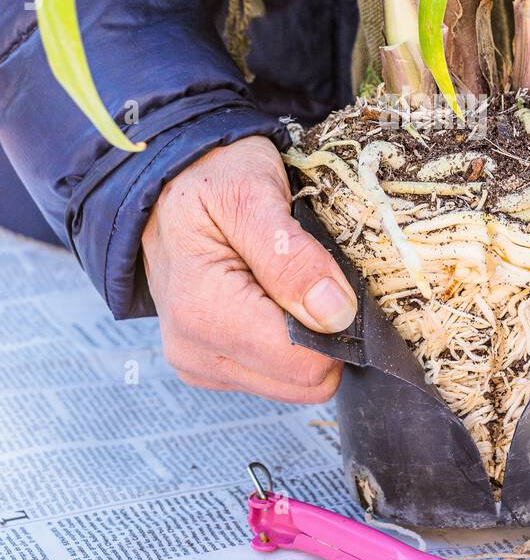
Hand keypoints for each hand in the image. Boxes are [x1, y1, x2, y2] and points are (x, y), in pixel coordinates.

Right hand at [142, 136, 356, 401]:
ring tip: (280, 276)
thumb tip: (335, 315)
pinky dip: (282, 337)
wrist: (165, 177)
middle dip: (319, 330)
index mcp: (204, 313)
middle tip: (303, 271)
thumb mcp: (253, 194)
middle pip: (303, 381)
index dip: (334, 323)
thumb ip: (292, 258)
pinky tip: (265, 292)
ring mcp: (199, 362)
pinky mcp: (208, 364)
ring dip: (301, 333)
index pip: (306, 364)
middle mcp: (195, 350)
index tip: (326, 274)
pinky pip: (273, 374)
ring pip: (292, 382)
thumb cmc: (208, 177)